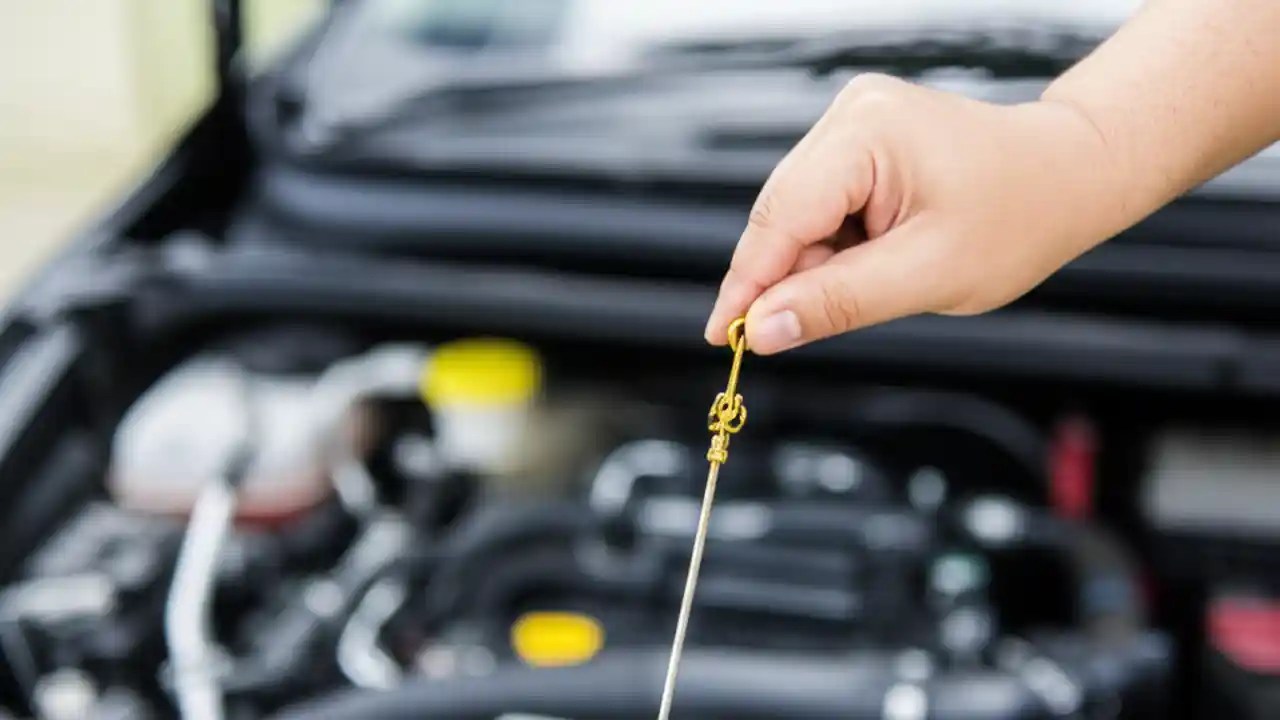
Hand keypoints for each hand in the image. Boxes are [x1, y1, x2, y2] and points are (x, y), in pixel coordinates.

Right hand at [704, 73, 1127, 354]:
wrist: (1070, 176)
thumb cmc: (1021, 216)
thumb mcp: (927, 276)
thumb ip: (837, 303)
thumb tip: (763, 330)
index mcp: (868, 132)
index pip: (782, 217)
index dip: (748, 283)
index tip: (723, 336)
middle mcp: (852, 114)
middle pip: (781, 213)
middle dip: (784, 277)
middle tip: (785, 333)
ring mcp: (855, 123)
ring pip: (797, 214)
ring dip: (813, 264)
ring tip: (875, 284)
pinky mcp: (861, 140)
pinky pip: (821, 205)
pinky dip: (832, 247)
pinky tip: (870, 263)